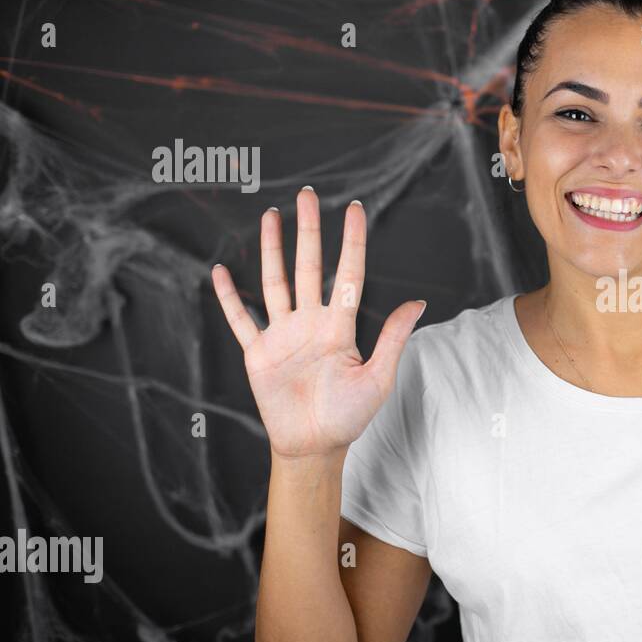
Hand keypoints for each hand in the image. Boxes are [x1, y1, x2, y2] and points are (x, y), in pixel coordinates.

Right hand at [210, 187, 426, 459]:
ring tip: (269, 216)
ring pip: (276, 281)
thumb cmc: (349, 416)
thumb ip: (394, 338)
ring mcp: (283, 334)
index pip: (348, 274)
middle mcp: (311, 322)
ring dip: (270, 249)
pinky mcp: (258, 352)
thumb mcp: (378, 377)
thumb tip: (420, 303)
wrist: (314, 446)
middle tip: (306, 195)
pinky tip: (221, 271)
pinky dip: (229, 297)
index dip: (351, 241)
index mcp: (340, 326)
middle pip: (309, 266)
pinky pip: (240, 319)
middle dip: (308, 230)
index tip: (354, 209)